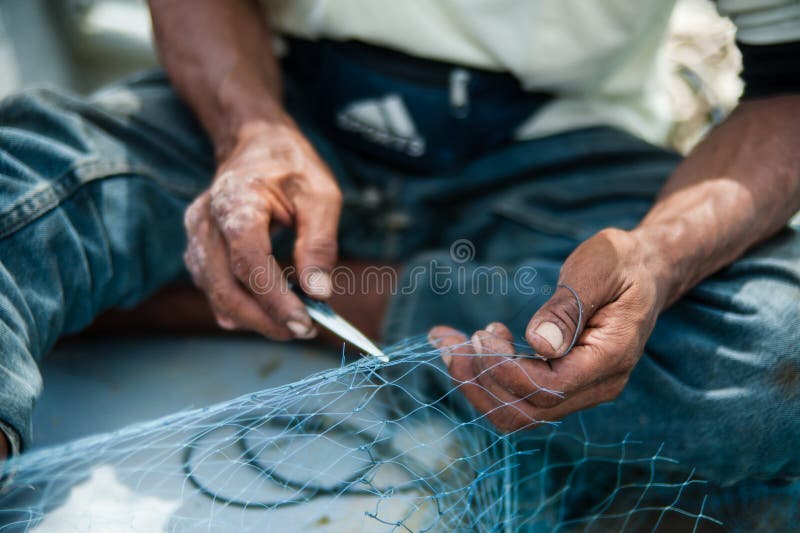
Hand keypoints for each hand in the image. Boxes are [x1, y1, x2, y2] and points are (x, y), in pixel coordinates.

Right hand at [184, 119, 341, 339]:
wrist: (255, 142)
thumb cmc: (291, 166)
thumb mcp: (321, 195)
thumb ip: (320, 243)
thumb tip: (319, 293)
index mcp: (237, 201)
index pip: (248, 261)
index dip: (273, 298)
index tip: (303, 323)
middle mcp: (206, 220)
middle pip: (224, 285)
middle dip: (262, 318)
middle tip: (301, 331)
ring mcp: (196, 235)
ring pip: (214, 291)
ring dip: (251, 317)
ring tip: (289, 324)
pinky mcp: (198, 248)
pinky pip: (212, 286)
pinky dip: (238, 306)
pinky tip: (264, 315)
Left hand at [429, 228, 666, 431]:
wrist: (645, 271)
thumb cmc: (622, 263)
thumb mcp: (597, 269)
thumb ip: (568, 308)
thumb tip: (538, 344)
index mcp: (609, 360)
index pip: (548, 389)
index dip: (505, 369)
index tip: (482, 334)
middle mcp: (596, 387)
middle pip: (526, 411)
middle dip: (480, 382)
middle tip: (452, 342)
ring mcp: (580, 390)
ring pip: (517, 412)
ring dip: (476, 383)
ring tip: (451, 344)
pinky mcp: (563, 384)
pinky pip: (519, 396)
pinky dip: (486, 378)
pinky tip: (470, 347)